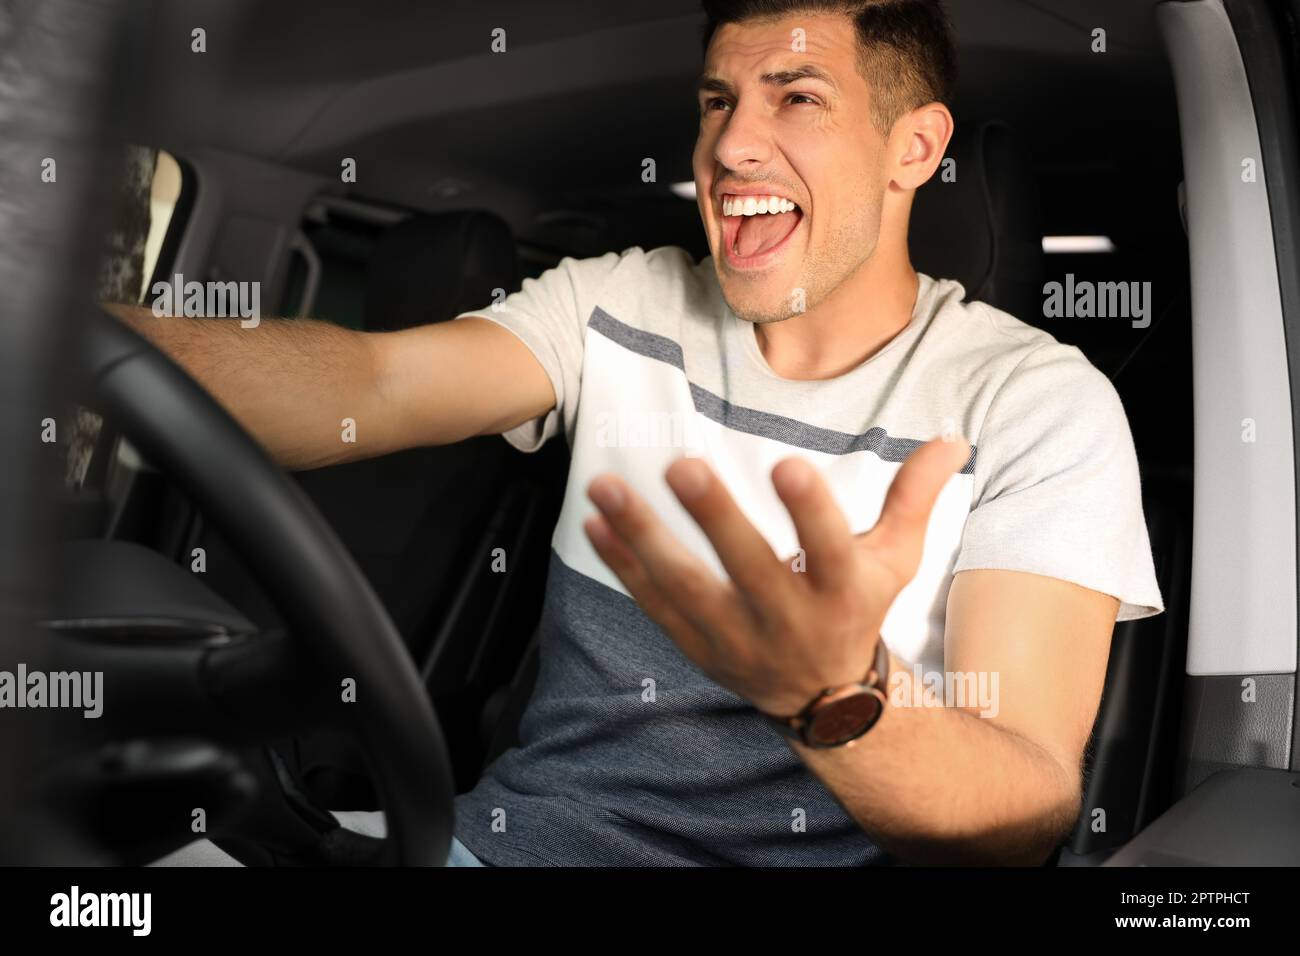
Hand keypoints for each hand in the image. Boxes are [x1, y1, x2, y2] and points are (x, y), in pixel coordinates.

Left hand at [583, 436, 971, 714]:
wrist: (825, 700)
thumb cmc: (858, 609)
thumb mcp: (896, 560)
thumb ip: (914, 497)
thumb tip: (952, 438)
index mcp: (842, 592)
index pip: (829, 549)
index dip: (811, 511)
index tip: (789, 464)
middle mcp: (788, 619)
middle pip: (749, 568)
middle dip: (716, 518)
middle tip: (682, 465)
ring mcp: (737, 638)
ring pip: (686, 588)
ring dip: (643, 537)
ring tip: (606, 487)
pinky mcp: (699, 646)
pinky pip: (654, 604)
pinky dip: (623, 565)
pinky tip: (594, 521)